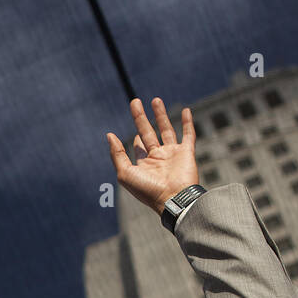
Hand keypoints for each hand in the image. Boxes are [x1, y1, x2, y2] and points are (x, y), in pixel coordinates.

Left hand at [106, 98, 198, 213]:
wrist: (174, 198)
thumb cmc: (148, 190)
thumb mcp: (125, 173)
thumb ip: (117, 154)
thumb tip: (109, 135)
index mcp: (144, 164)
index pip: (138, 146)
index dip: (134, 136)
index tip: (129, 127)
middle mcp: (158, 158)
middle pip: (148, 133)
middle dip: (141, 118)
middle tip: (135, 102)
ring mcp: (173, 155)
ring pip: (167, 130)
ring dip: (161, 115)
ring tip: (155, 99)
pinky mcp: (187, 153)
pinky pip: (188, 135)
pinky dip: (187, 123)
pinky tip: (185, 110)